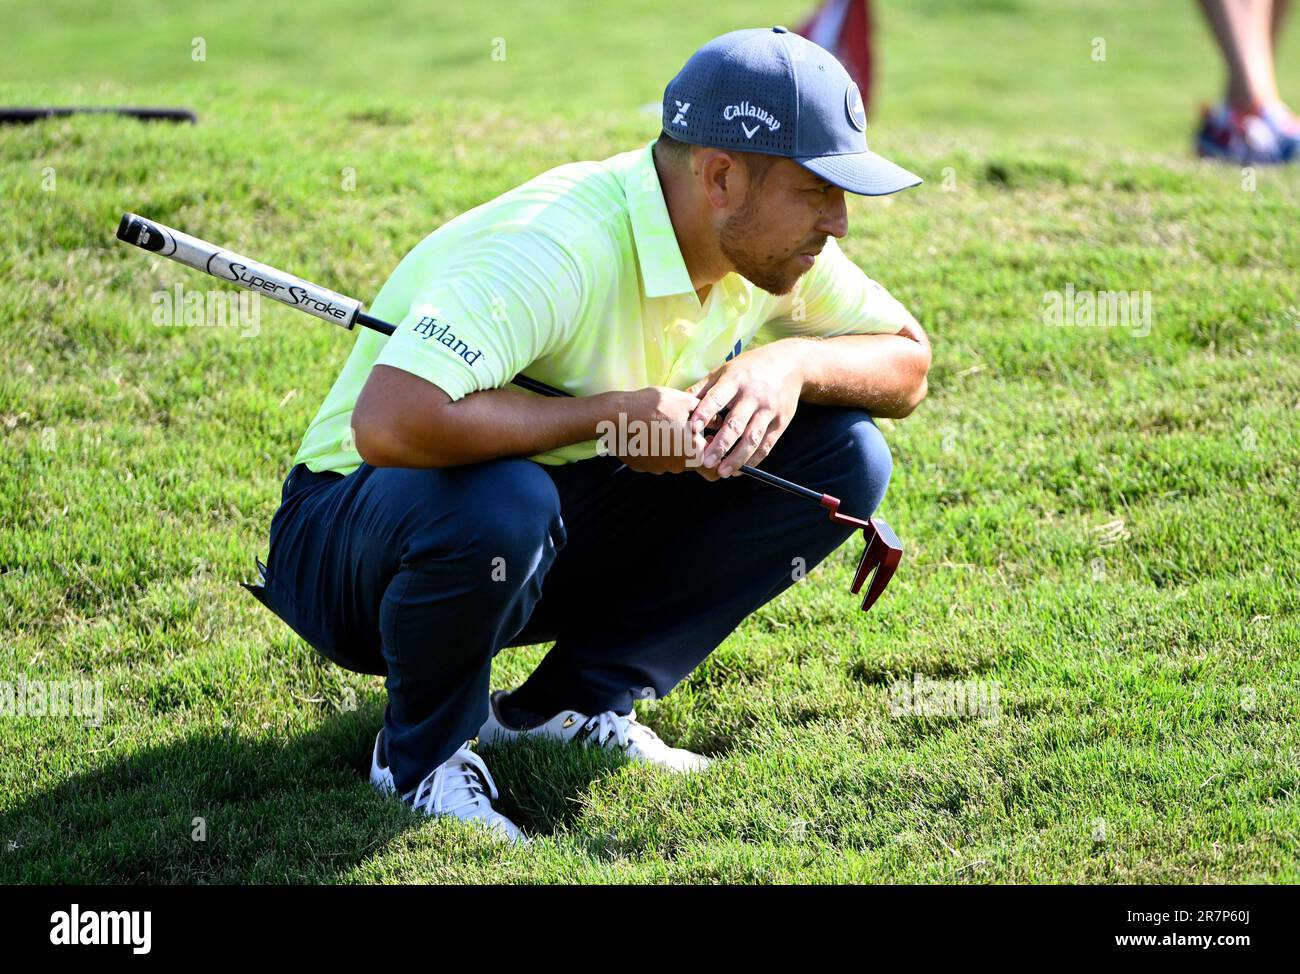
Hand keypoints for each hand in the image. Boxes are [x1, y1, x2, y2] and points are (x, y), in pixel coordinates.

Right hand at [608, 386, 709, 474]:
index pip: (714, 471)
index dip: (716, 461)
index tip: (712, 446)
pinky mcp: (643, 467)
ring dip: (674, 448)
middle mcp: (677, 466)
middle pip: (694, 464)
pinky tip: (650, 432)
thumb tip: (720, 422)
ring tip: (664, 426)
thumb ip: (709, 415)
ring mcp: (659, 468)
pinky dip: (657, 449)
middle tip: (687, 429)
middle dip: (694, 449)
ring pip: (674, 462)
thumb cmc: (653, 406)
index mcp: (692, 453)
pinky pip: (657, 460)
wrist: (616, 416)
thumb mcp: (686, 402)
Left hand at [686, 339, 806, 476]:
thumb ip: (703, 387)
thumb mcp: (726, 369)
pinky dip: (754, 460)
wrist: (791, 363)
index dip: (704, 414)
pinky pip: (767, 445)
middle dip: (720, 445)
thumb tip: (679, 401)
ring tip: (722, 472)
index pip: (717, 398)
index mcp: (735, 379)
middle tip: (706, 462)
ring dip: (737, 458)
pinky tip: (740, 469)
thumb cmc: (751, 367)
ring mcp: (769, 410)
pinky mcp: (781, 422)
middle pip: (735, 424)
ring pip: (752, 438)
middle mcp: (753, 395)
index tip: (692, 429)